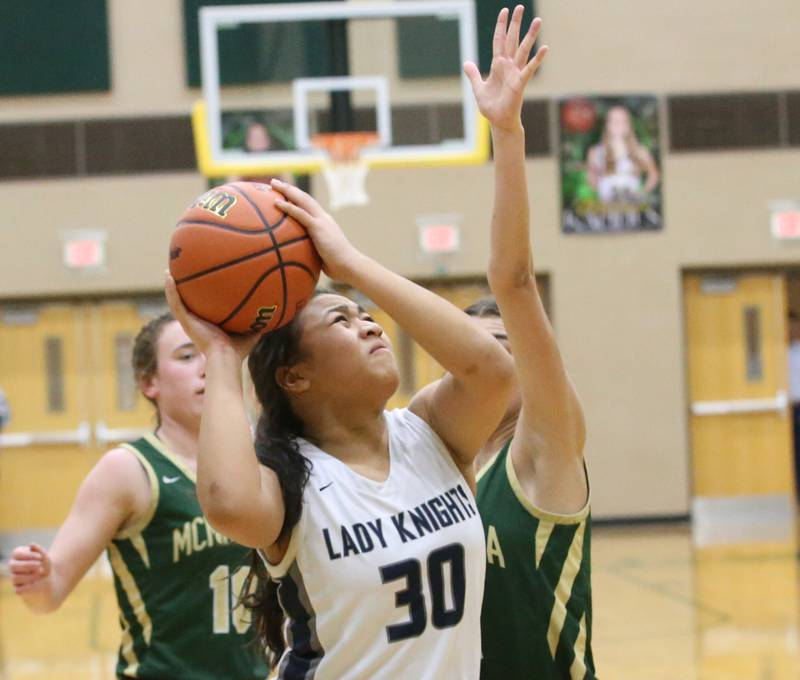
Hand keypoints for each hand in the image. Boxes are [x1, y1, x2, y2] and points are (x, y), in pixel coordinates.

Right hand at [9, 544, 51, 594]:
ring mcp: (14, 578)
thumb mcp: (44, 556)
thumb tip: (31, 545)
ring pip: (15, 578)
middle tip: (39, 565)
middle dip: (27, 565)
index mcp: (17, 555)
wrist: (49, 578)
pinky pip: (19, 589)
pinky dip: (29, 586)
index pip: (16, 554)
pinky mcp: (17, 589)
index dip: (28, 555)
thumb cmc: (44, 564)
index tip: (40, 557)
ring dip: (30, 576)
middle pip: (13, 566)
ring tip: (40, 573)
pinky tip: (36, 582)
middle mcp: (13, 566)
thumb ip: (38, 549)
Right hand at [165, 273, 259, 360]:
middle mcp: (195, 323)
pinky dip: (170, 290)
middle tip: (180, 274)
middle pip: (186, 304)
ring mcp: (188, 322)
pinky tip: (168, 276)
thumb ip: (257, 321)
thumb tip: (272, 311)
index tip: (199, 286)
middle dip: (183, 290)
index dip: (199, 299)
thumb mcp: (250, 332)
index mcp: (207, 326)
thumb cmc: (238, 350)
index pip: (201, 310)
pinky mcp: (185, 321)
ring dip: (171, 286)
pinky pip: (175, 302)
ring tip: (169, 271)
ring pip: (176, 301)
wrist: (226, 357)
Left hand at [270, 179, 362, 283]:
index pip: (308, 206)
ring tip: (273, 184)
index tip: (283, 193)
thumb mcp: (322, 255)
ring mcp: (321, 221)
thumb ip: (311, 251)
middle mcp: (323, 218)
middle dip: (289, 189)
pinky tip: (276, 203)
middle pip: (304, 198)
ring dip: (287, 190)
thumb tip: (298, 259)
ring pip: (302, 200)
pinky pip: (301, 214)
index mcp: (324, 223)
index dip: (296, 198)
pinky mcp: (319, 227)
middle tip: (274, 182)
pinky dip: (288, 207)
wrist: (350, 266)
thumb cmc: (337, 266)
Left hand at [463, 6, 547, 131]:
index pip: (499, 41)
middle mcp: (508, 65)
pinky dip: (537, 58)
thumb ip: (473, 75)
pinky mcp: (520, 82)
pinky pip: (530, 68)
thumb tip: (466, 63)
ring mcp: (516, 72)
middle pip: (512, 40)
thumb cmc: (491, 106)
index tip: (504, 11)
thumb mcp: (478, 88)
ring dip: (530, 35)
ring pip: (523, 49)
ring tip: (538, 20)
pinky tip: (545, 48)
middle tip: (520, 7)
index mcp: (498, 65)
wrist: (499, 121)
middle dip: (515, 24)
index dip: (501, 26)